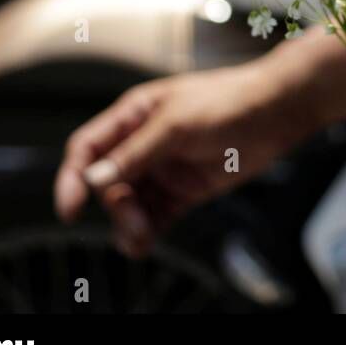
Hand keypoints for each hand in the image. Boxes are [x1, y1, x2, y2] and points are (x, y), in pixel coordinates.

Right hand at [53, 55, 322, 256]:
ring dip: (130, 224)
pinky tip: (145, 244)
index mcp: (133, 116)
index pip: (88, 148)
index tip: (71, 208)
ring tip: (140, 240)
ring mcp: (163, 168)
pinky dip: (149, 230)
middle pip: (109, 184)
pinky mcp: (184, 190)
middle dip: (116, 207)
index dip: (73, 177)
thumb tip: (96, 179)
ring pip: (131, 204)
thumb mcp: (177, 123)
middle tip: (133, 222)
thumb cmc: (228, 100)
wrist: (275, 112)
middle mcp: (143, 144)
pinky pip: (157, 214)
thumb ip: (137, 152)